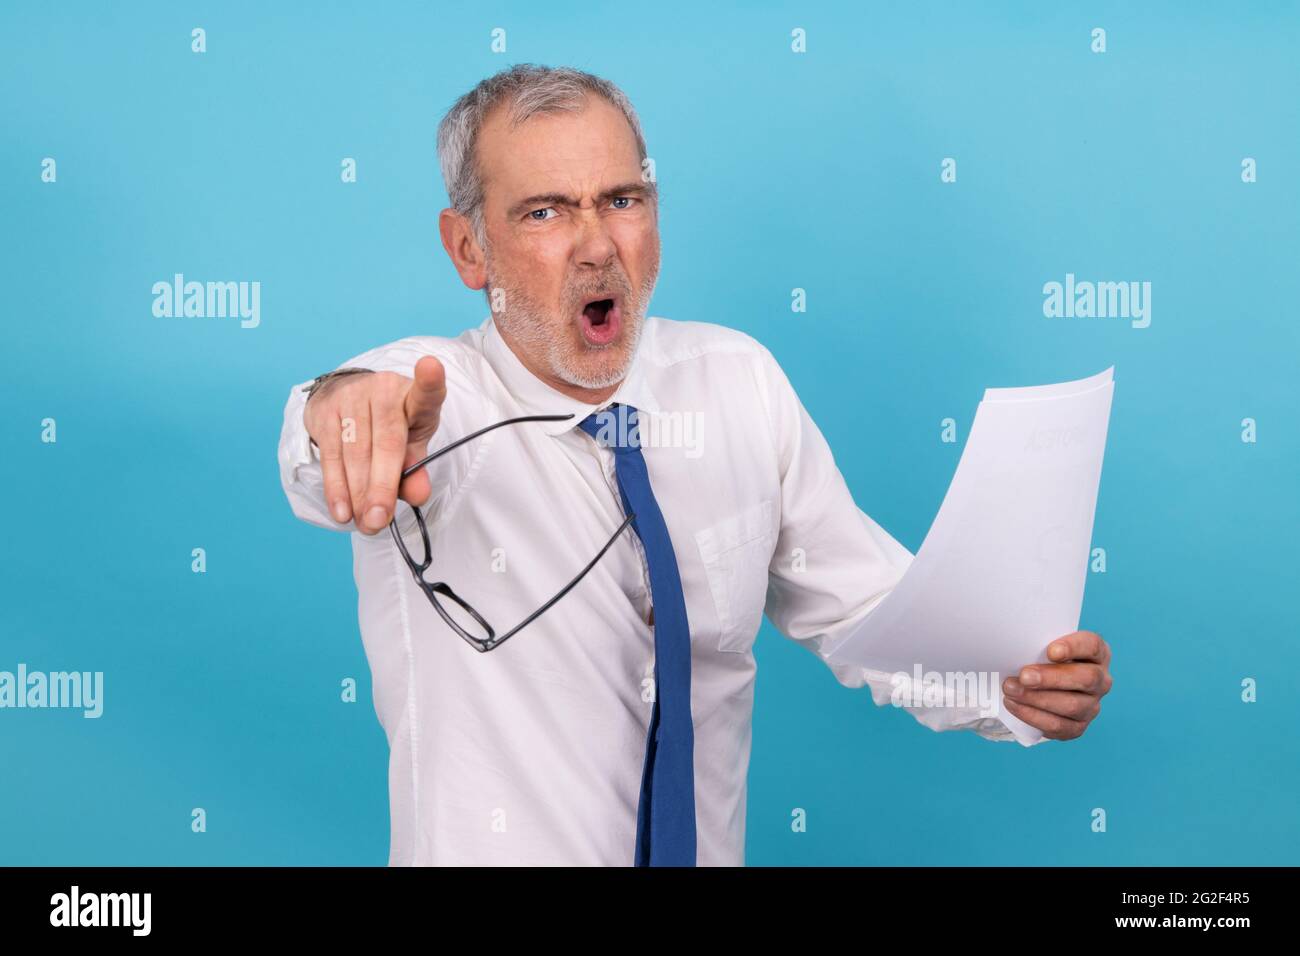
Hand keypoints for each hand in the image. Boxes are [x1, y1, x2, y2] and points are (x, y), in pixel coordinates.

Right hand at [303, 355, 446, 533]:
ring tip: (364, 524)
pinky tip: (341, 510)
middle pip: (386, 443)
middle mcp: (383, 390)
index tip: (431, 368)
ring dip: (358, 494)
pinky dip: (337, 488)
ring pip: (356, 454)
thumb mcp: (410, 444)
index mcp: (413, 397)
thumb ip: (416, 470)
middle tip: (379, 522)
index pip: (426, 392)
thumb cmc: (388, 425)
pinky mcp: (324, 410)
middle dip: (382, 488)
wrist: (346, 397)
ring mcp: (351, 397)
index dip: (430, 381)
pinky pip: (330, 456)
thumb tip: (418, 496)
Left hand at [1001, 630, 1111, 740]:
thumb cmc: (1043, 659)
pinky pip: (1058, 725)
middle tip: (1024, 676)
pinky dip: (1032, 716)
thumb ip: (1038, 645)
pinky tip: (1014, 705)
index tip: (1050, 651)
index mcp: (1097, 654)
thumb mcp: (1045, 646)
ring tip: (1010, 689)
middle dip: (1051, 678)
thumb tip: (1015, 648)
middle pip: (1086, 678)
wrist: (1042, 688)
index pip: (1093, 646)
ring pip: (1072, 705)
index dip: (1073, 648)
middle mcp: (1100, 680)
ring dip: (1037, 698)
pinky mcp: (1078, 727)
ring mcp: (1092, 706)